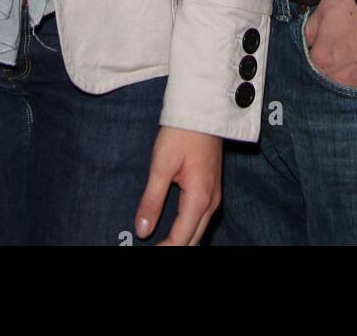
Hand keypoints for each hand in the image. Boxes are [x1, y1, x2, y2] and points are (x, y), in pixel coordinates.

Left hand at [135, 126, 221, 245]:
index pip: (181, 239)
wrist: (204, 107)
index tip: (145, 250)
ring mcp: (214, 194)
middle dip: (173, 247)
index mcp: (200, 198)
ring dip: (181, 240)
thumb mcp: (161, 165)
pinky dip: (187, 228)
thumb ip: (152, 200)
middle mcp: (212, 201)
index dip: (163, 249)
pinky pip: (201, 218)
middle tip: (151, 248)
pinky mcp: (211, 187)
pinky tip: (172, 227)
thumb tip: (142, 230)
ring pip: (198, 230)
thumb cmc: (182, 132)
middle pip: (193, 240)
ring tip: (159, 243)